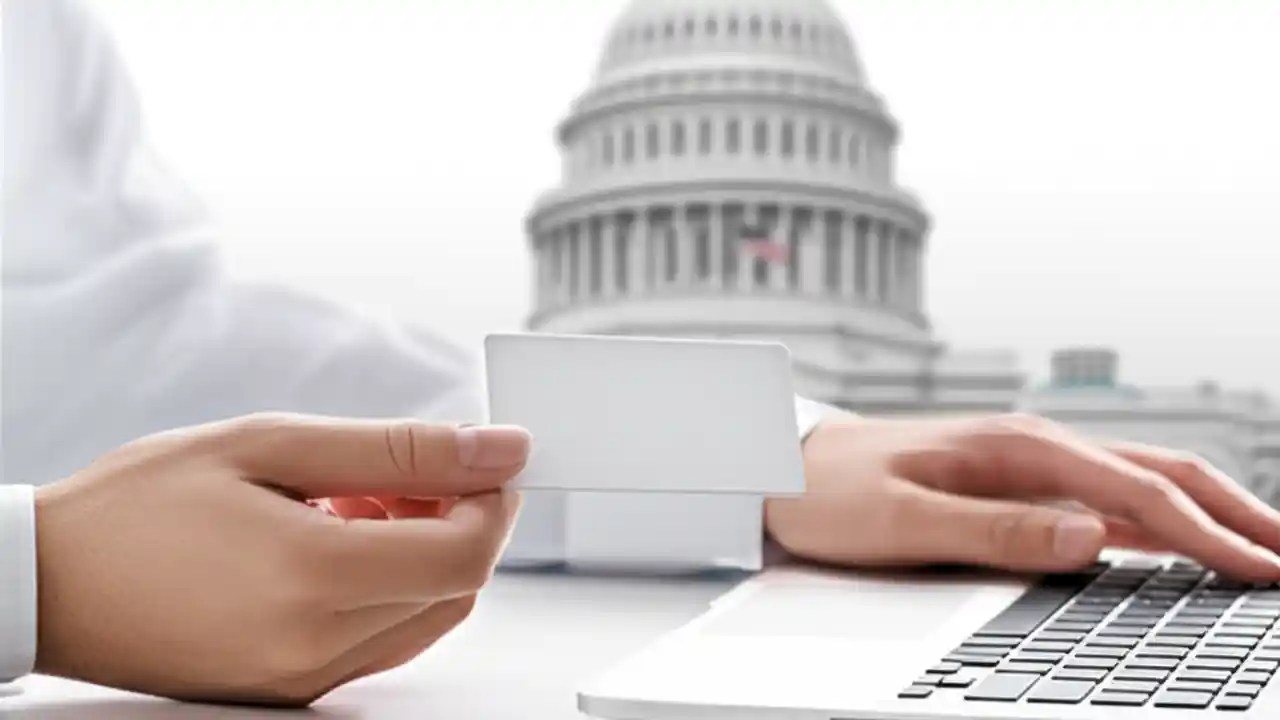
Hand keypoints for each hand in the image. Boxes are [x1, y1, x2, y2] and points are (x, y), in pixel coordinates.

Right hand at [34, 413, 529, 705]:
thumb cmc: (139, 505)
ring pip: (428, 617)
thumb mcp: (269, 444)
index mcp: (313, 579)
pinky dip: (388, 587)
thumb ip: (396, 448)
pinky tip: (338, 541)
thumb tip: (498, 447)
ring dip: (425, 552)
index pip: (466, 552)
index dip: (493, 498)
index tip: (479, 458)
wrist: (46, 584)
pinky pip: (382, 641)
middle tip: (406, 470)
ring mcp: (304, 680)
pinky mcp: (291, 690)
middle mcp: (317, 647)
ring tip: (359, 500)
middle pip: (457, 587)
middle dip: (459, 518)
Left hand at [766, 413, 1279, 580]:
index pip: (1136, 490)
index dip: (1208, 533)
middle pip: (1157, 472)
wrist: (783, 466)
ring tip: (1258, 548)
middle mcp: (1030, 446)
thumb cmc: (830, 491)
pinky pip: (1102, 496)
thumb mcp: (902, 520)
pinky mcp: (1012, 480)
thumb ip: (996, 530)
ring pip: (1138, 481)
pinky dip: (1156, 519)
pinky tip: (1177, 545)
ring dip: (1203, 512)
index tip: (1263, 568)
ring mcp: (1025, 462)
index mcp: (1014, 448)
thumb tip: (1091, 538)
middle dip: (1232, 511)